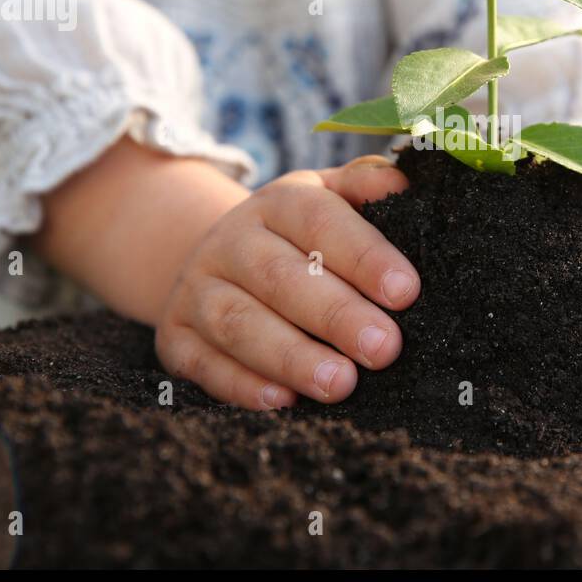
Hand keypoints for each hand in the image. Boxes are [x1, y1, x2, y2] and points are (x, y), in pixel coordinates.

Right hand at [155, 156, 419, 410]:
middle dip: (336, 315)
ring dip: (291, 357)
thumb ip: (366, 185)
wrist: (217, 260)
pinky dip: (241, 385)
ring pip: (239, 324)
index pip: (320, 221)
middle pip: (280, 278)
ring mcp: (197, 290)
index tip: (406, 292)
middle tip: (384, 347)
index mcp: (278, 202)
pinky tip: (282, 402)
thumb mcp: (330, 197)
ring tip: (341, 384)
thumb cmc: (300, 237)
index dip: (364, 256)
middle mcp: (231, 241)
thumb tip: (403, 179)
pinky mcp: (175, 338)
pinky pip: (204, 364)